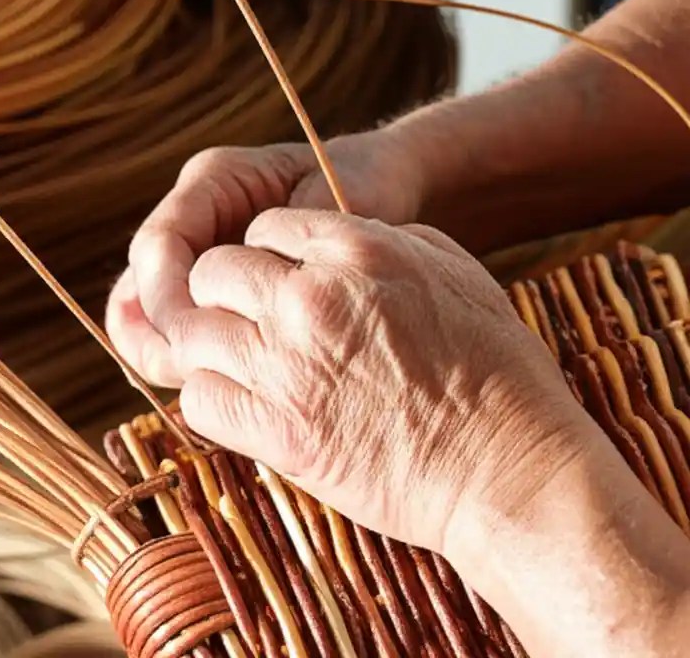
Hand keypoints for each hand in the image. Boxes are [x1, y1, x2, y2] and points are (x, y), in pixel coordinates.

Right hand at [106, 131, 428, 385]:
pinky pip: (176, 330)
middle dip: (161, 333)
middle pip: (141, 284)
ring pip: (147, 315)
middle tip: (193, 371)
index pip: (161, 243)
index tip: (194, 336)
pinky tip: (215, 387)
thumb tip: (261, 290)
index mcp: (214, 180)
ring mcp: (193, 254)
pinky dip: (187, 360)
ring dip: (167, 353)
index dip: (165, 296)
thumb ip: (296, 246)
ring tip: (202, 384)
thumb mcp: (343, 206)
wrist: (382, 183)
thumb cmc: (367, 186)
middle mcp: (192, 214)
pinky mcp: (204, 291)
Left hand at [167, 208, 609, 553]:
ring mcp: (286, 365)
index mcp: (358, 252)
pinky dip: (210, 400)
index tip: (278, 286)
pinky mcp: (276, 430)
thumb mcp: (458, 277)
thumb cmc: (500, 378)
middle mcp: (311, 298)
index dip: (264, 256)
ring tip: (235, 366)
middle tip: (244, 324)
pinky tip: (239, 407)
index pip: (264, 227)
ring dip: (207, 348)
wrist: (507, 473)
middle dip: (222, 294)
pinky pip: (198, 398)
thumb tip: (351, 237)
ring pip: (191, 333)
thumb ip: (392, 243)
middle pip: (213, 271)